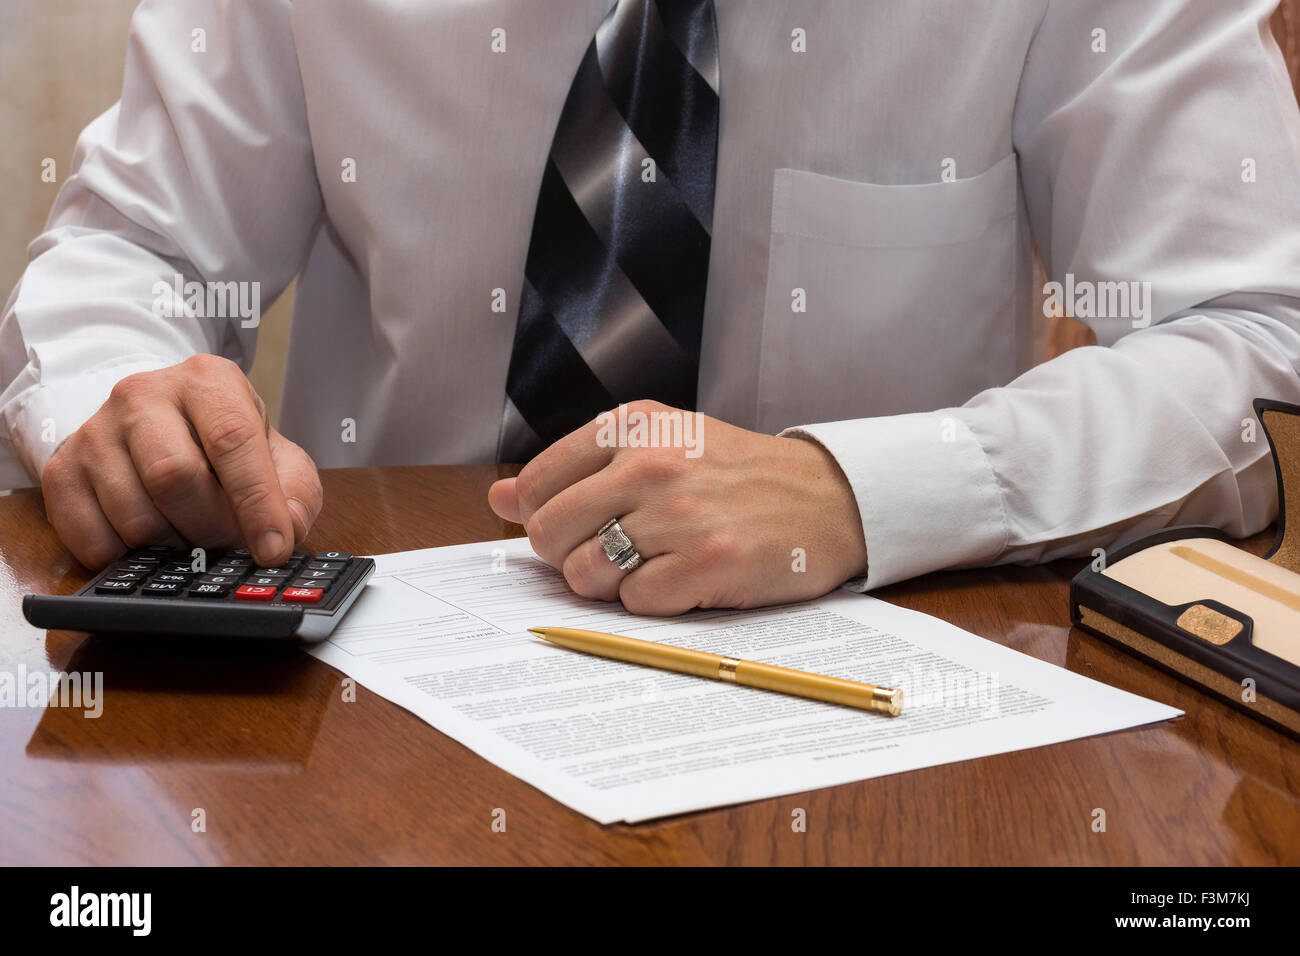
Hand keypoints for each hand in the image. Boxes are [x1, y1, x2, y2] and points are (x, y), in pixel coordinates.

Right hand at [40, 354, 321, 568]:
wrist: (156, 421)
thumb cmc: (224, 442)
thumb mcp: (277, 455)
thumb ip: (296, 491)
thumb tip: (287, 531)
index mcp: (207, 381)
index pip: (231, 440)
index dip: (257, 503)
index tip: (273, 550)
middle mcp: (143, 395)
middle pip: (174, 476)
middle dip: (211, 527)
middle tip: (227, 543)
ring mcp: (96, 431)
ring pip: (132, 514)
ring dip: (171, 546)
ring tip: (189, 536)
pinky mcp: (62, 469)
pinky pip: (89, 536)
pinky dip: (125, 558)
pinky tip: (147, 545)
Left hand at [487, 401, 867, 614]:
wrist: (828, 500)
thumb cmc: (738, 477)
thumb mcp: (659, 448)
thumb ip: (576, 470)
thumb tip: (498, 497)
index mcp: (634, 427)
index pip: (536, 485)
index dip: (544, 520)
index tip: (577, 528)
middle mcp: (652, 463)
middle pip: (550, 533)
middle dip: (570, 557)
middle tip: (615, 553)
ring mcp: (680, 513)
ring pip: (587, 573)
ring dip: (610, 584)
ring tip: (654, 565)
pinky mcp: (708, 563)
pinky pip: (635, 603)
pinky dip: (652, 603)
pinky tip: (684, 579)